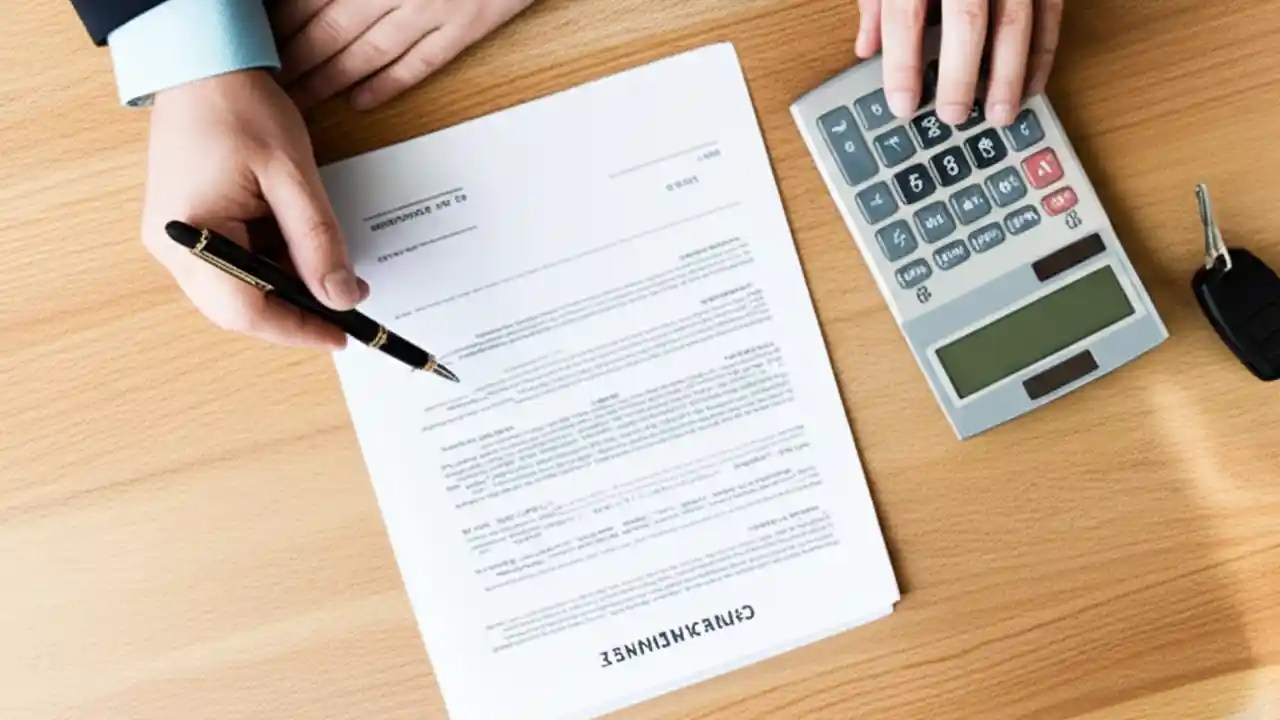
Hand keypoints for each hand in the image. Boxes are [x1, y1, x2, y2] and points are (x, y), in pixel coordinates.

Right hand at [143, 70, 366, 348]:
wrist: (200, 67)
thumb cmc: (239, 107)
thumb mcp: (292, 175)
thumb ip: (317, 241)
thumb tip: (340, 296)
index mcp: (191, 233)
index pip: (246, 310)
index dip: (298, 329)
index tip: (342, 334)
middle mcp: (171, 246)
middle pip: (237, 310)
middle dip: (295, 311)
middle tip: (346, 301)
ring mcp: (172, 240)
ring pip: (235, 293)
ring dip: (284, 289)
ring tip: (329, 267)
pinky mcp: (182, 231)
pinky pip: (228, 269)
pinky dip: (268, 268)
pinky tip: (297, 249)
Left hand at [274, 0, 537, 110]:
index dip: (281, 24)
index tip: (260, 45)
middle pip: (333, 31)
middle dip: (297, 61)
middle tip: (271, 86)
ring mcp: (436, 9)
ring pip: (370, 52)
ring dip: (330, 81)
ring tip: (303, 100)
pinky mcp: (468, 26)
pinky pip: (421, 62)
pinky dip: (388, 84)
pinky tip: (360, 100)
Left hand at [855, 0, 1064, 125]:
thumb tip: (867, 48)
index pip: (905, 12)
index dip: (902, 63)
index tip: (902, 105)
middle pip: (967, 18)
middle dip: (962, 74)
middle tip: (954, 116)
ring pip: (1017, 19)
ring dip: (1011, 73)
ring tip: (1000, 114)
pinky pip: (1050, 11)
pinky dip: (1044, 50)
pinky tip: (1032, 84)